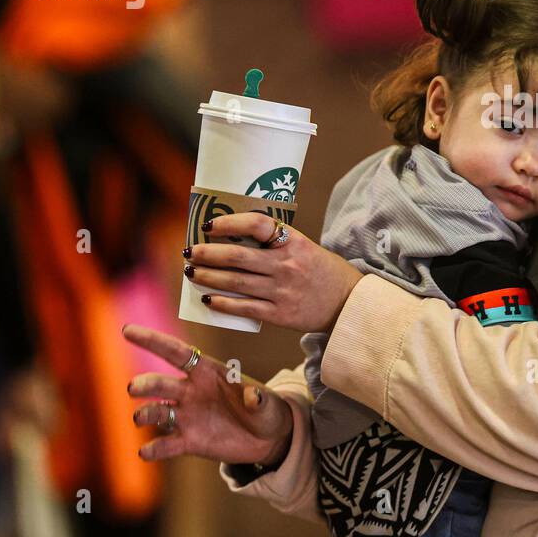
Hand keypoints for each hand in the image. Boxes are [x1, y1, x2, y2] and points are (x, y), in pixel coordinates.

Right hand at [122, 323, 292, 465]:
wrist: (269, 439)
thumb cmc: (267, 410)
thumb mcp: (268, 404)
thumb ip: (258, 399)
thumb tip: (252, 395)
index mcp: (207, 372)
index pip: (176, 352)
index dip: (153, 340)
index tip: (128, 331)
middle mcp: (191, 392)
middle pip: (161, 383)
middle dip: (146, 384)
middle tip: (133, 387)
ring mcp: (188, 417)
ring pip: (158, 412)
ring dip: (145, 413)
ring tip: (140, 418)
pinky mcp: (189, 442)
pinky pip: (166, 445)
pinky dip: (154, 449)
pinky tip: (145, 452)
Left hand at [183, 212, 362, 333]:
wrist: (348, 303)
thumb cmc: (321, 271)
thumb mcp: (305, 247)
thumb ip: (275, 243)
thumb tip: (233, 237)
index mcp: (295, 242)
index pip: (258, 225)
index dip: (231, 222)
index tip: (210, 225)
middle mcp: (287, 265)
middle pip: (238, 256)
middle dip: (208, 253)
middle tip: (190, 251)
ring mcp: (283, 291)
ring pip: (236, 282)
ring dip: (208, 276)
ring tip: (191, 272)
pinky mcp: (280, 314)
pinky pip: (244, 308)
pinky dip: (222, 303)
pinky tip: (208, 298)